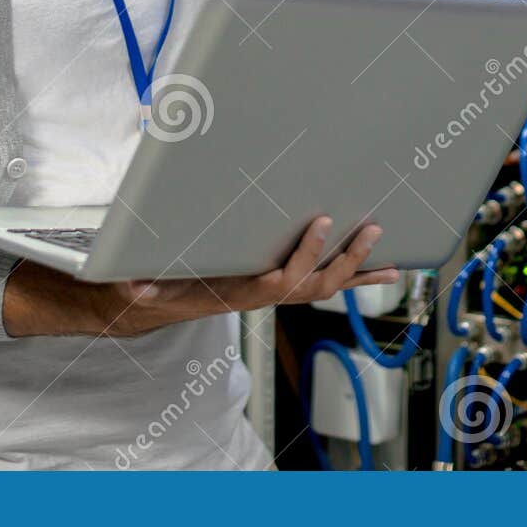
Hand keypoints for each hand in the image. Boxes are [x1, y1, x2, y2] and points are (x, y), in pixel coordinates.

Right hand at [1, 215, 395, 337]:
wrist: (147, 304)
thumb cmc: (145, 287)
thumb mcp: (134, 286)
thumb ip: (137, 286)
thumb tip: (135, 288)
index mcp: (234, 293)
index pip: (279, 280)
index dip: (303, 256)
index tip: (321, 223)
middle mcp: (259, 297)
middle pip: (314, 287)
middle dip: (345, 260)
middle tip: (369, 228)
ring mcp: (272, 294)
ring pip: (324, 289)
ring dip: (358, 273)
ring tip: (393, 258)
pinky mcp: (277, 286)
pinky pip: (321, 284)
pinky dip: (354, 277)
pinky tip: (382, 268)